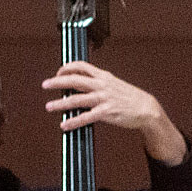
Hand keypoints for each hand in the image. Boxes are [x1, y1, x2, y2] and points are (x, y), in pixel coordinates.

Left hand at [43, 62, 185, 161]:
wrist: (146, 108)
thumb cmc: (129, 98)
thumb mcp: (114, 84)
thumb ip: (98, 83)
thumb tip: (82, 84)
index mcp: (103, 76)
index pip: (82, 66)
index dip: (67, 67)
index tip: (58, 72)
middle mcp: (102, 85)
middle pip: (74, 80)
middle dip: (57, 81)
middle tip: (45, 84)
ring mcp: (103, 99)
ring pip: (76, 99)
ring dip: (60, 103)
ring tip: (49, 106)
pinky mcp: (106, 113)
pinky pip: (85, 117)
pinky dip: (73, 121)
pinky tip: (64, 125)